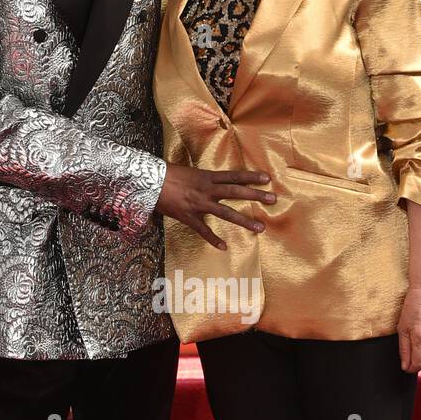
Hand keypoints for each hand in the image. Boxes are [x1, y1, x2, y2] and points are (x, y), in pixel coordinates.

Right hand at [156, 163, 275, 248]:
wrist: (147, 182)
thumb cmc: (165, 174)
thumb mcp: (187, 172)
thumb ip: (201, 179)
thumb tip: (209, 180)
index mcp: (206, 177)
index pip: (233, 176)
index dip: (250, 177)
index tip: (267, 179)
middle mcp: (206, 190)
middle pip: (235, 192)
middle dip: (255, 196)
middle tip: (273, 199)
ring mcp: (198, 204)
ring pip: (225, 213)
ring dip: (244, 220)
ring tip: (260, 227)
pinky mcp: (188, 217)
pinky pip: (203, 230)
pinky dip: (213, 239)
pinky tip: (224, 247)